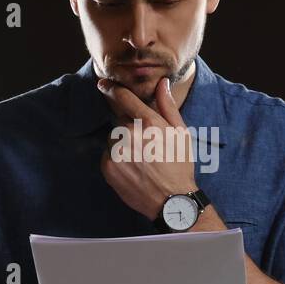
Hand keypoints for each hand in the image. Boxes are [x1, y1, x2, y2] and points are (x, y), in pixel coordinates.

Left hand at [98, 74, 196, 219]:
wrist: (171, 200)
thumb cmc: (179, 166)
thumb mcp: (181, 133)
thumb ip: (168, 106)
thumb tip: (162, 83)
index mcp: (148, 122)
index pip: (123, 98)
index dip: (112, 89)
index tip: (103, 84)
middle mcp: (129, 133)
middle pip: (120, 120)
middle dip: (130, 127)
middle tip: (147, 145)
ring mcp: (116, 151)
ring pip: (114, 138)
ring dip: (123, 143)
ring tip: (141, 159)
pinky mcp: (108, 166)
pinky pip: (108, 154)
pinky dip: (117, 158)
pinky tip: (133, 168)